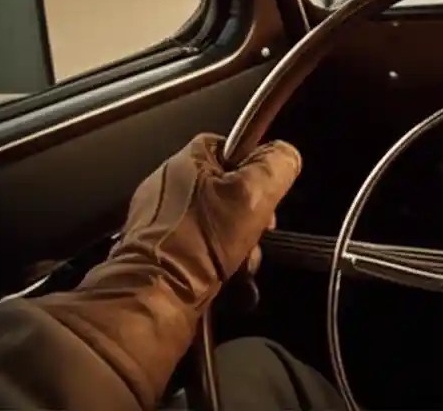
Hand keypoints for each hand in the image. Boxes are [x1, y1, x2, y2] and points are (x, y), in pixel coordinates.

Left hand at [31, 134, 299, 407]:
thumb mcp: (253, 193)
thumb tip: (286, 155)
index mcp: (186, 161)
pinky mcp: (160, 251)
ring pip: (219, 222)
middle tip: (258, 231)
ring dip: (240, 243)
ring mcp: (160, 220)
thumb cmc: (199, 242)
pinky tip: (227, 276)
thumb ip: (277, 165)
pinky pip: (202, 248)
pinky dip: (220, 261)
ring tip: (242, 262)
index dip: (256, 167)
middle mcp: (168, 186)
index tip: (266, 190)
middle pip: (229, 188)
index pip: (232, 146)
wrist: (156, 295)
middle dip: (251, 214)